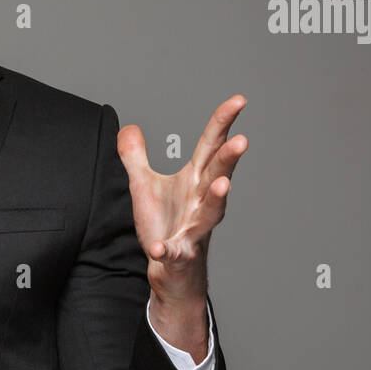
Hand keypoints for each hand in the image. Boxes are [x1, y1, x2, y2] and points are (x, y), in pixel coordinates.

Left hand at [116, 95, 247, 304]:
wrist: (171, 269)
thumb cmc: (164, 223)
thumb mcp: (143, 185)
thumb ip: (135, 156)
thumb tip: (129, 128)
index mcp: (194, 180)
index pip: (211, 146)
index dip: (224, 122)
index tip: (239, 100)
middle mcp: (200, 201)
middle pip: (217, 175)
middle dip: (229, 159)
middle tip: (241, 140)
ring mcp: (194, 229)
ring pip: (211, 213)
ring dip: (217, 199)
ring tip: (223, 186)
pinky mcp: (180, 254)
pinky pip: (175, 252)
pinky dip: (168, 250)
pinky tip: (159, 247)